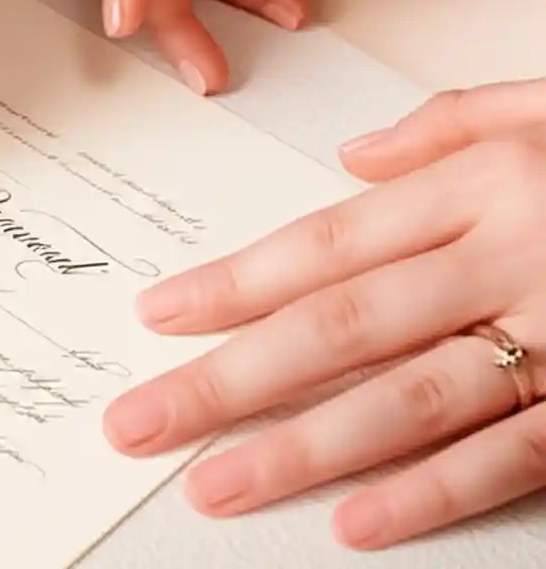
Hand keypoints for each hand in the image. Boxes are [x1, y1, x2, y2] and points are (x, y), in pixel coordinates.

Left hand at [104, 78, 545, 548]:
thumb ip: (448, 125)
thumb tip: (348, 160)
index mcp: (485, 187)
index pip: (326, 244)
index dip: (233, 284)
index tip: (158, 318)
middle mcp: (509, 259)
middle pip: (339, 326)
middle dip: (228, 378)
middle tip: (139, 420)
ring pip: (409, 400)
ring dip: (303, 448)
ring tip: (216, 484)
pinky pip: (514, 454)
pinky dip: (433, 492)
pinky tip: (353, 522)